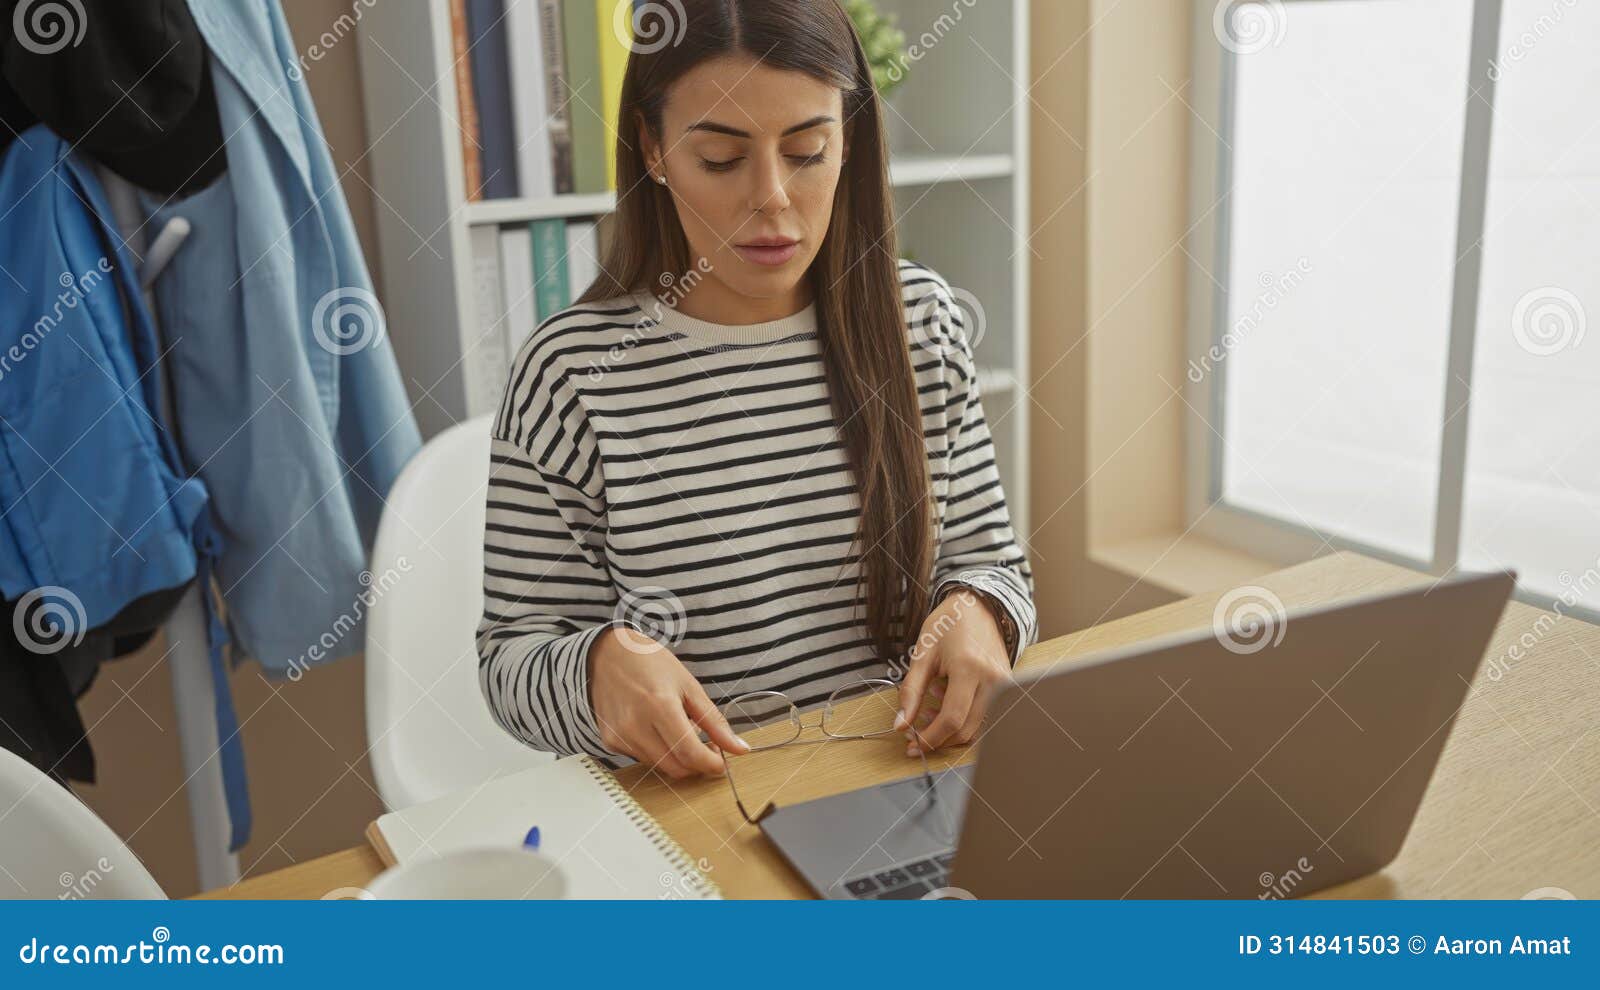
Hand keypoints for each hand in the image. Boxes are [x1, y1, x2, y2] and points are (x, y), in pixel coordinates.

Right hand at [588, 626, 749, 777]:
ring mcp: (620, 736)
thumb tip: (739, 748)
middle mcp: (636, 726)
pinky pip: (642, 758)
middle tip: (706, 747)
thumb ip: (714, 721)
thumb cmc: (649, 663)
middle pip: (676, 767)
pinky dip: (657, 751)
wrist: (607, 653)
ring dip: (676, 757)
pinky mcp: (610, 741)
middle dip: (696, 764)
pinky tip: (656, 728)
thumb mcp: (689, 685)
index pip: (690, 753)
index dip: (711, 763)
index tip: (721, 762)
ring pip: (660, 765)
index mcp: (660, 706)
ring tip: (680, 730)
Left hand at [895, 588, 1013, 755]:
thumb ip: (911, 692)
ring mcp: (1004, 685)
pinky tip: (946, 700)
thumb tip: (900, 725)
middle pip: (966, 729)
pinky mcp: (1008, 688)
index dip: (930, 738)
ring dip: (949, 729)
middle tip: (914, 732)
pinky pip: (984, 716)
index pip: (952, 719)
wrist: (978, 607)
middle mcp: (993, 680)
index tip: (911, 744)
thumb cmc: (949, 624)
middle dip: (937, 738)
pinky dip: (962, 718)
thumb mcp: (923, 654)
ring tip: (929, 709)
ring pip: (977, 728)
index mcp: (970, 668)